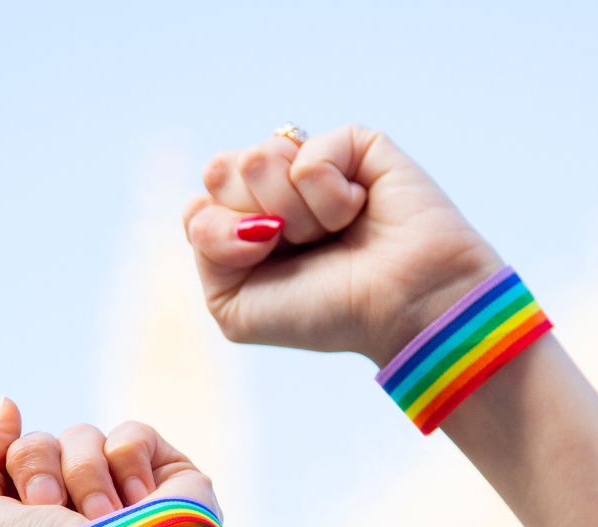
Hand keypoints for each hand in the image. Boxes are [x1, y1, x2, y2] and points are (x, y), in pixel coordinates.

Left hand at [0, 399, 222, 526]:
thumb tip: (7, 406)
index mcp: (23, 526)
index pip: (0, 459)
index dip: (6, 473)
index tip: (25, 511)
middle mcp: (68, 511)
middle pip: (35, 443)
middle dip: (41, 473)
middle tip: (59, 516)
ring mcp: (117, 493)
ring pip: (81, 436)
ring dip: (86, 477)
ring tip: (107, 521)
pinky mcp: (163, 477)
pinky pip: (131, 434)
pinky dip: (129, 465)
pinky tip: (140, 505)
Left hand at [183, 125, 503, 365]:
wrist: (400, 306)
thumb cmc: (326, 312)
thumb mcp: (234, 306)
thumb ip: (205, 247)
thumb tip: (234, 181)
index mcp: (244, 226)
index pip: (197, 207)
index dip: (220, 234)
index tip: (262, 261)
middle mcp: (274, 190)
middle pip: (219, 171)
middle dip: (254, 219)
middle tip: (300, 246)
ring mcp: (311, 163)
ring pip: (258, 159)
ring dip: (295, 214)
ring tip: (335, 232)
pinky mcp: (351, 143)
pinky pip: (308, 155)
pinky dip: (329, 196)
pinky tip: (359, 209)